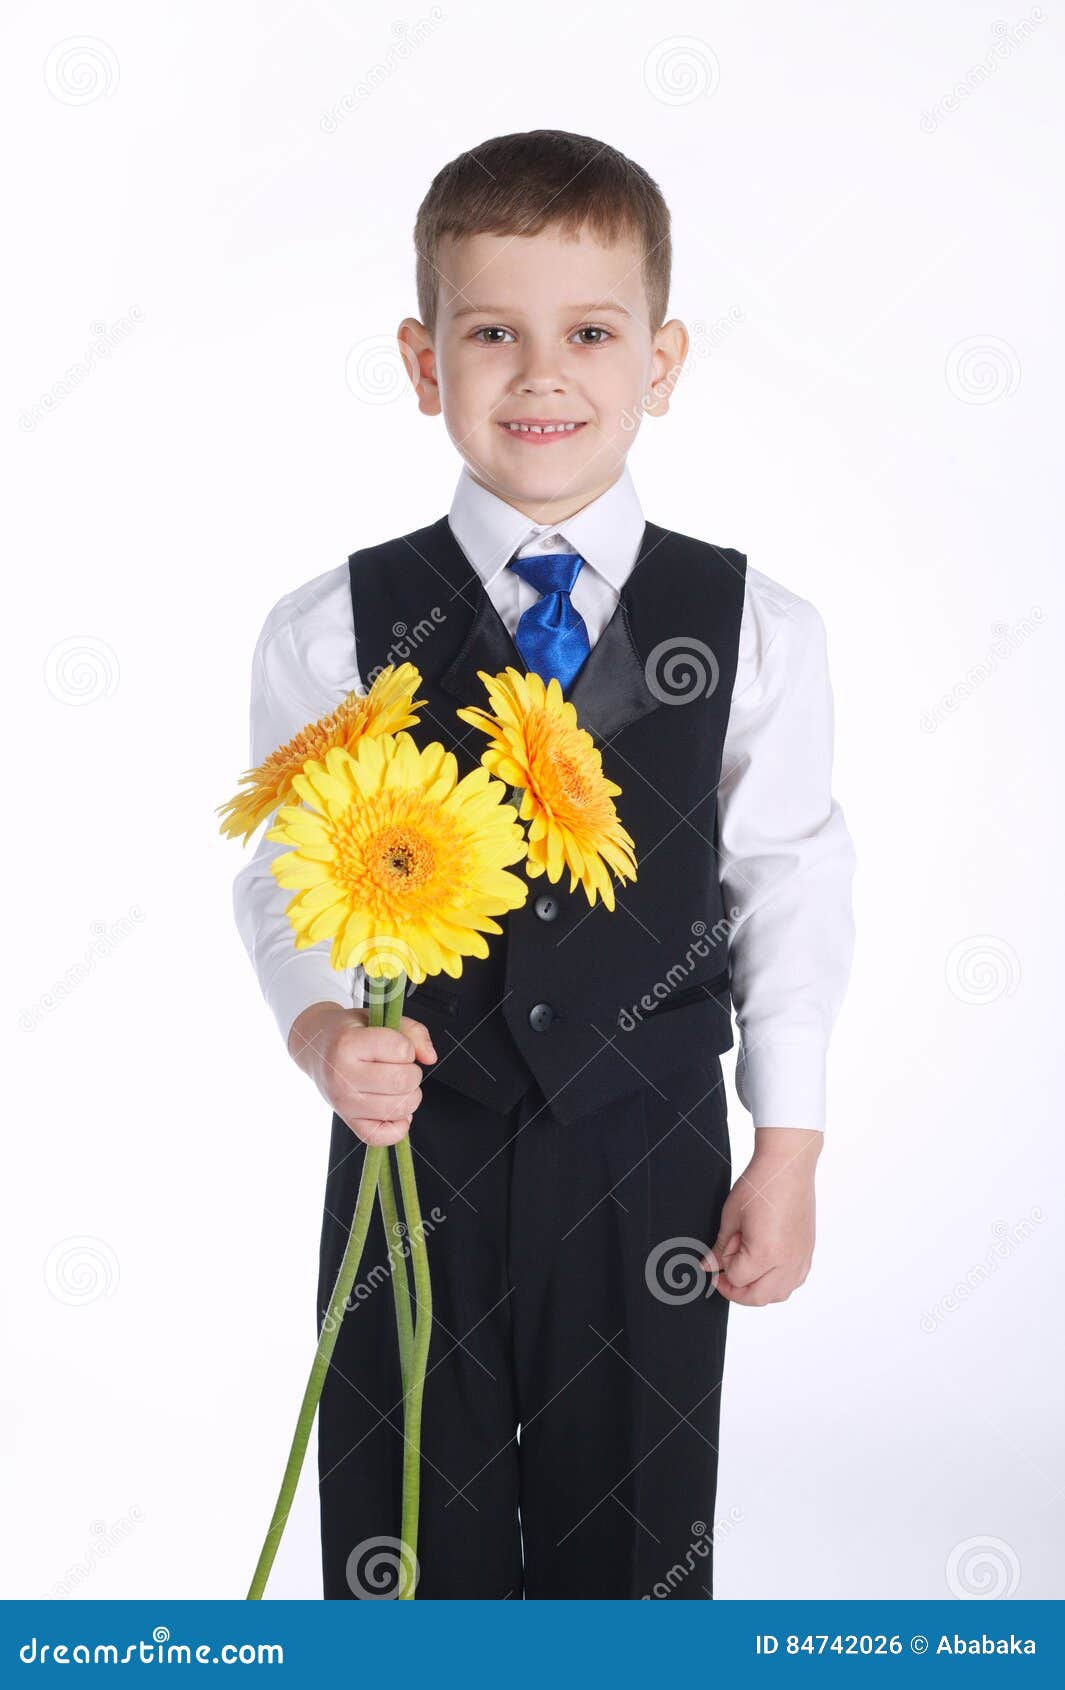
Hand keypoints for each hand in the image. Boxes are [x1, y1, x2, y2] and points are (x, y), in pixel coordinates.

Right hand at [287, 1001, 437, 1145]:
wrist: (315, 1048)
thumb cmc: (349, 1032)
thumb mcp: (378, 1017)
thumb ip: (412, 1032)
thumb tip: (430, 1058)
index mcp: (347, 1044)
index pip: (402, 1050)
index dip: (407, 1047)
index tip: (394, 1045)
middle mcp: (342, 1077)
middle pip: (404, 1082)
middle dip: (412, 1072)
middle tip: (398, 1067)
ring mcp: (344, 1103)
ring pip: (399, 1109)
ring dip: (409, 1097)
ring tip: (395, 1085)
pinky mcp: (348, 1122)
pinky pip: (382, 1137)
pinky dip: (397, 1127)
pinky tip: (393, 1108)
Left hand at [702, 1127, 822, 1305]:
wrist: (787, 1165)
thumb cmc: (760, 1184)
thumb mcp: (731, 1216)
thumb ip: (719, 1247)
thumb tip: (709, 1266)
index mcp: (765, 1253)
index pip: (737, 1279)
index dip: (721, 1273)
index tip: (714, 1263)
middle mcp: (787, 1261)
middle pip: (758, 1296)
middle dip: (736, 1292)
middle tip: (724, 1279)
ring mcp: (800, 1257)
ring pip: (779, 1294)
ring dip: (759, 1291)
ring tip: (746, 1273)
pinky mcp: (808, 1250)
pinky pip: (795, 1280)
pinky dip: (779, 1282)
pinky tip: (767, 1268)